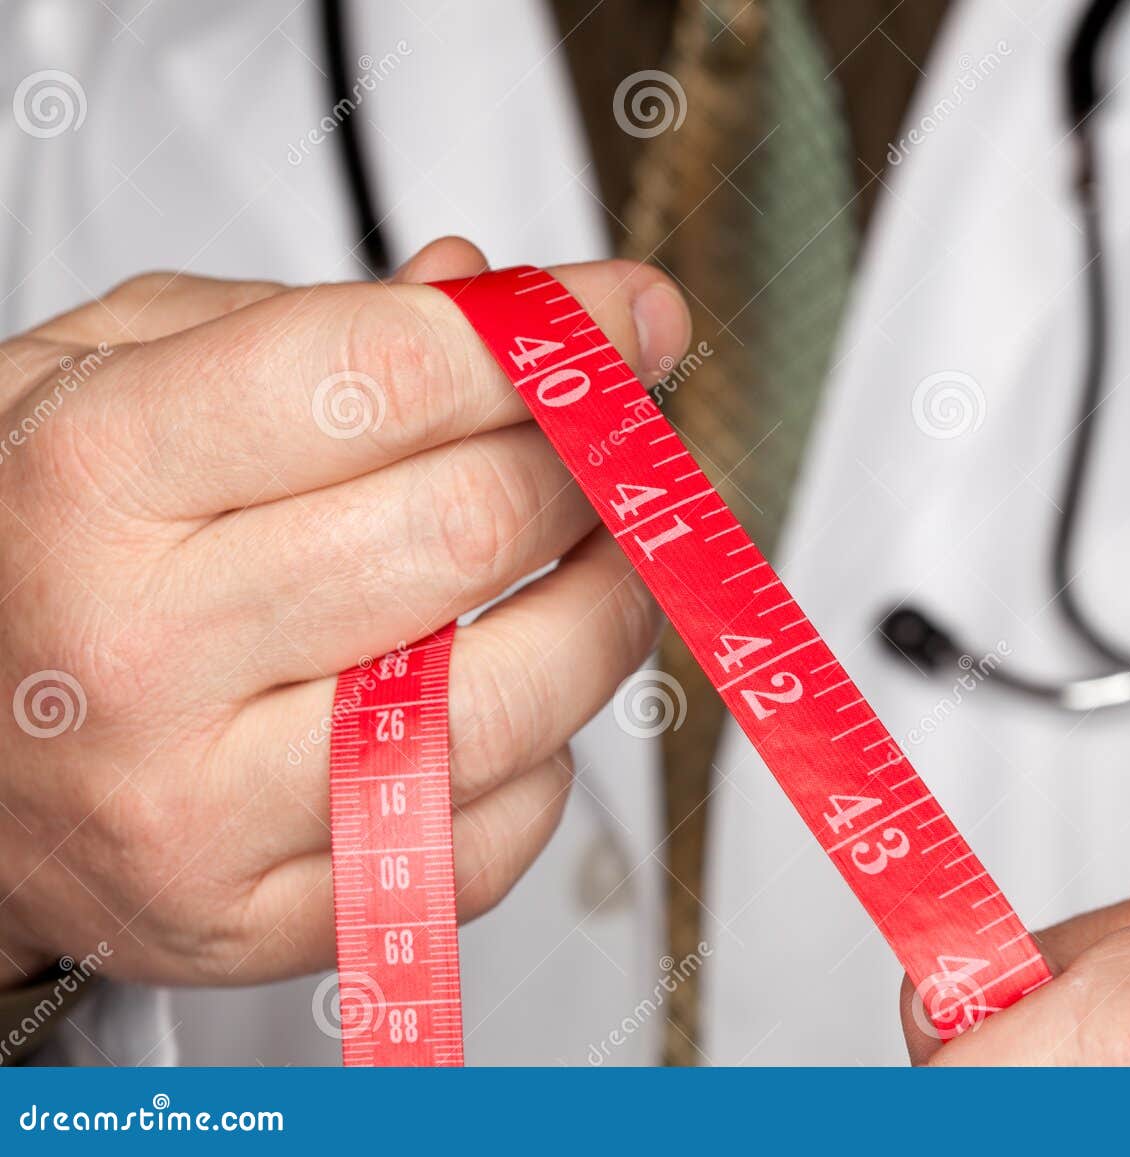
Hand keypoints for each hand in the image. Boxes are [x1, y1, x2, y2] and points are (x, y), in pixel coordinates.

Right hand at [0, 239, 689, 985]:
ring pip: (513, 701)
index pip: (384, 377)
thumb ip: (301, 326)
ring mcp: (205, 809)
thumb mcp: (101, 381)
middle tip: (609, 445)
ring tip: (600, 559)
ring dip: (607, 609)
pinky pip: (487, 835)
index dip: (550, 337)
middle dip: (585, 468)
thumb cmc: (27, 557)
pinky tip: (496, 694)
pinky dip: (542, 753)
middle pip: (469, 530)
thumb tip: (496, 299)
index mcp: (97, 480)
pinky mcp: (265, 919)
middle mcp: (144, 654)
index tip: (629, 317)